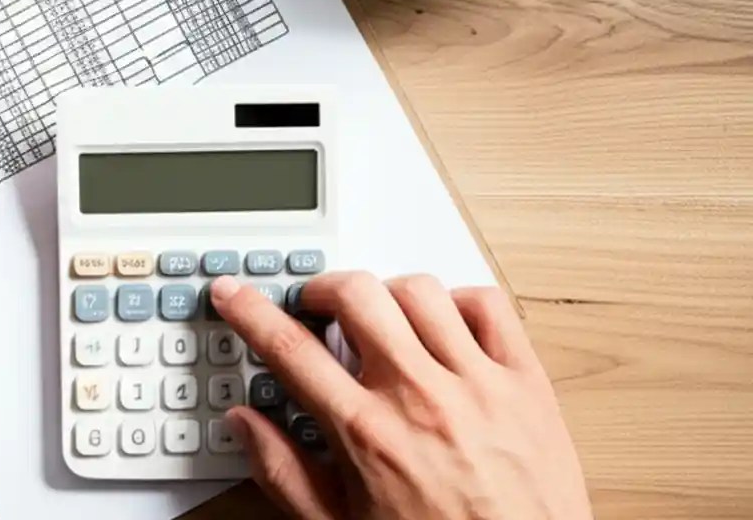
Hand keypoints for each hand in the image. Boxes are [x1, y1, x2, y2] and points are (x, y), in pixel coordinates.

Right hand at [210, 272, 591, 519]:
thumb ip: (284, 472)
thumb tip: (244, 422)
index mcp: (366, 434)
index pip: (289, 349)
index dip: (250, 311)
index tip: (234, 293)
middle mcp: (419, 397)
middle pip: (354, 296)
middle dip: (320, 289)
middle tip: (313, 306)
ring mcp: (477, 383)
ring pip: (419, 290)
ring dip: (386, 293)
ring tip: (378, 317)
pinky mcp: (525, 381)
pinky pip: (488, 306)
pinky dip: (459, 301)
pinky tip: (444, 326)